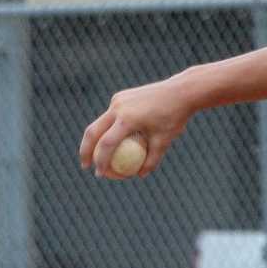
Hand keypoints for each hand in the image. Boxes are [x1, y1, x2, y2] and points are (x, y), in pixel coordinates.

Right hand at [79, 78, 194, 177]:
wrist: (180, 91)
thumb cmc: (174, 118)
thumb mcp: (165, 141)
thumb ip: (152, 160)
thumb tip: (140, 176)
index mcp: (127, 119)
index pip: (106, 144)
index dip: (101, 161)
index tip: (100, 174)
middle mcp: (118, 107)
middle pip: (93, 131)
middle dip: (86, 150)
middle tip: (86, 166)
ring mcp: (117, 100)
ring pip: (99, 122)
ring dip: (94, 139)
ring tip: (94, 155)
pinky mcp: (120, 97)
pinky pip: (110, 116)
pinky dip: (107, 129)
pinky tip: (111, 141)